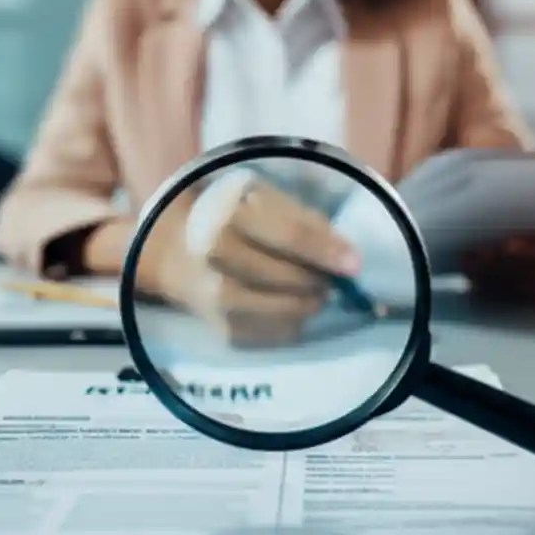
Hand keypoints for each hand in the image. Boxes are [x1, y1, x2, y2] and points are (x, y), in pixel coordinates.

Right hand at [137, 174, 359, 346]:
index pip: (288, 235)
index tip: (355, 264)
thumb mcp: (265, 199)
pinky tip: (294, 308)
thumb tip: (345, 254)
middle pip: (285, 277)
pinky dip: (294, 323)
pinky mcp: (224, 330)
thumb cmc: (234, 219)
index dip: (325, 251)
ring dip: (309, 304)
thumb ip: (305, 220)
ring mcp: (216, 297)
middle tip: (333, 279)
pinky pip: (274, 334)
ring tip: (317, 293)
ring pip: (281, 312)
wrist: (179, 253)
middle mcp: (215, 256)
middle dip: (318, 280)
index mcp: (229, 214)